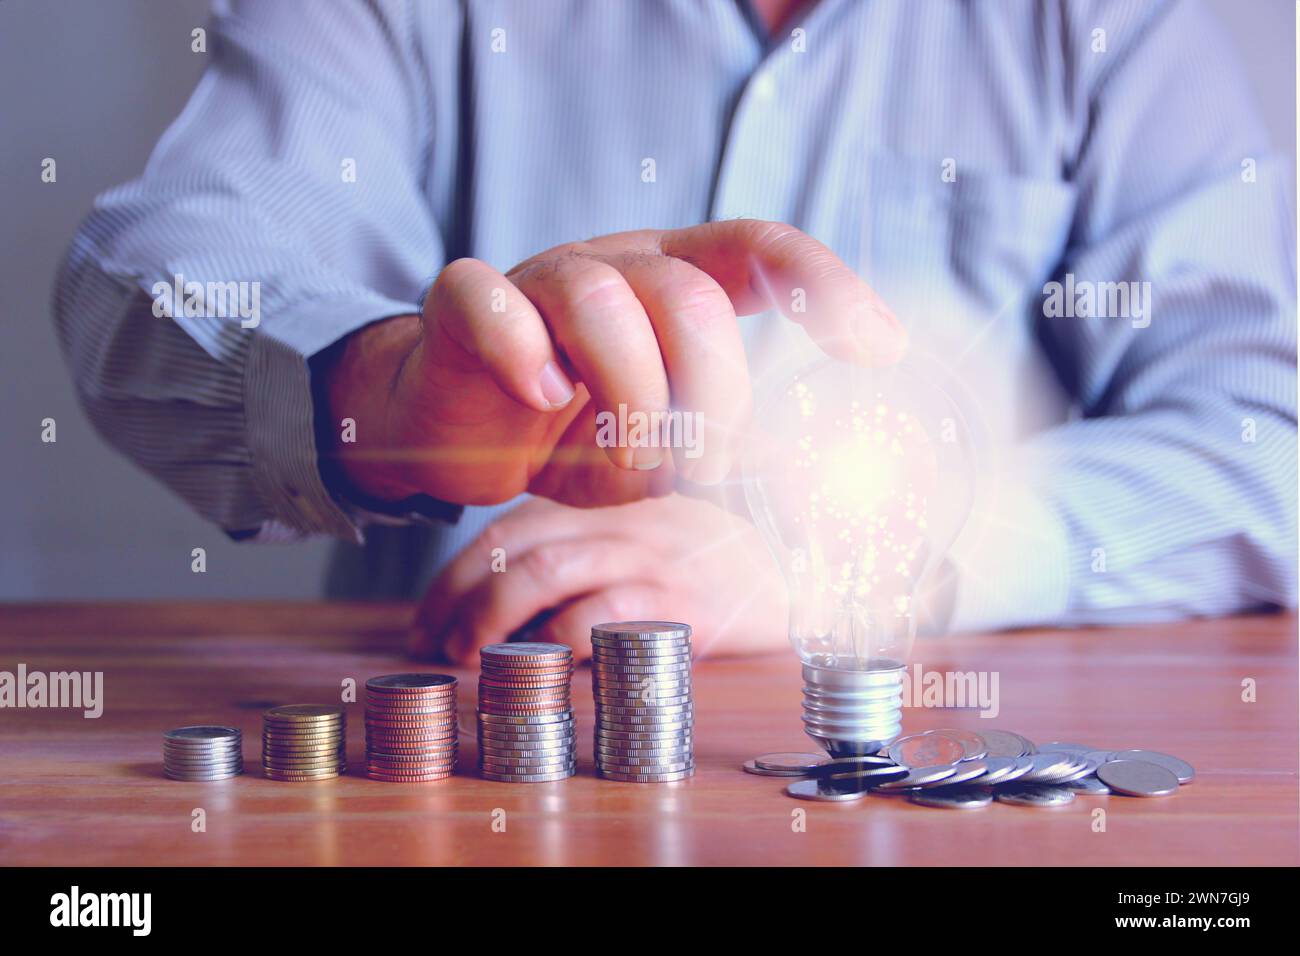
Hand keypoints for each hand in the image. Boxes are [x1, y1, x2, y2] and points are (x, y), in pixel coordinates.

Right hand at [321, 220, 903, 508]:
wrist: (459, 429)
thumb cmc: (572, 435)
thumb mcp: (667, 452)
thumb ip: (730, 452)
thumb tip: (814, 489)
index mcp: (677, 280)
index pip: (761, 248)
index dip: (822, 286)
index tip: (877, 348)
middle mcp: (617, 265)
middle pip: (687, 296)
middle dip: (708, 396)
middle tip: (694, 465)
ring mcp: (539, 277)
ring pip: (601, 302)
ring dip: (626, 399)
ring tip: (622, 457)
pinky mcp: (467, 303)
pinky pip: (493, 304)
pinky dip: (521, 355)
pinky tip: (538, 399)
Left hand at [408, 494, 790, 661]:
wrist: (802, 562)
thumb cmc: (716, 550)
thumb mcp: (647, 526)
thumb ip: (588, 541)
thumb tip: (512, 589)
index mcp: (605, 501)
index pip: (510, 527)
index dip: (457, 573)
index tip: (429, 615)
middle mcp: (620, 521)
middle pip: (515, 550)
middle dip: (460, 599)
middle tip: (437, 644)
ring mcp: (649, 558)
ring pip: (548, 579)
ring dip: (495, 622)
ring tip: (472, 659)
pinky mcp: (679, 601)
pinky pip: (603, 621)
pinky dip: (562, 647)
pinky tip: (546, 670)